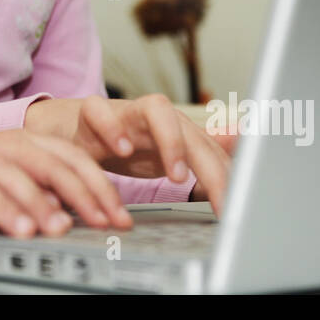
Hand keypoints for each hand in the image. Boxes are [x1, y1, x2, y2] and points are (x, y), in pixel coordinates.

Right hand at [25, 94, 231, 215]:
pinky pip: (99, 110)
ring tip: (179, 176)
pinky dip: (112, 127)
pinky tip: (123, 151)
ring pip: (156, 108)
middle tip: (219, 196)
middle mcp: (155, 117)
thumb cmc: (127, 142)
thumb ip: (204, 153)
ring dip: (171, 139)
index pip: (208, 149)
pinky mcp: (91, 113)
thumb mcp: (167, 153)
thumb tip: (240, 142)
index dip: (225, 177)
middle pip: (191, 130)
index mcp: (175, 129)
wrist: (78, 130)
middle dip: (208, 163)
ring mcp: (125, 112)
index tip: (232, 210)